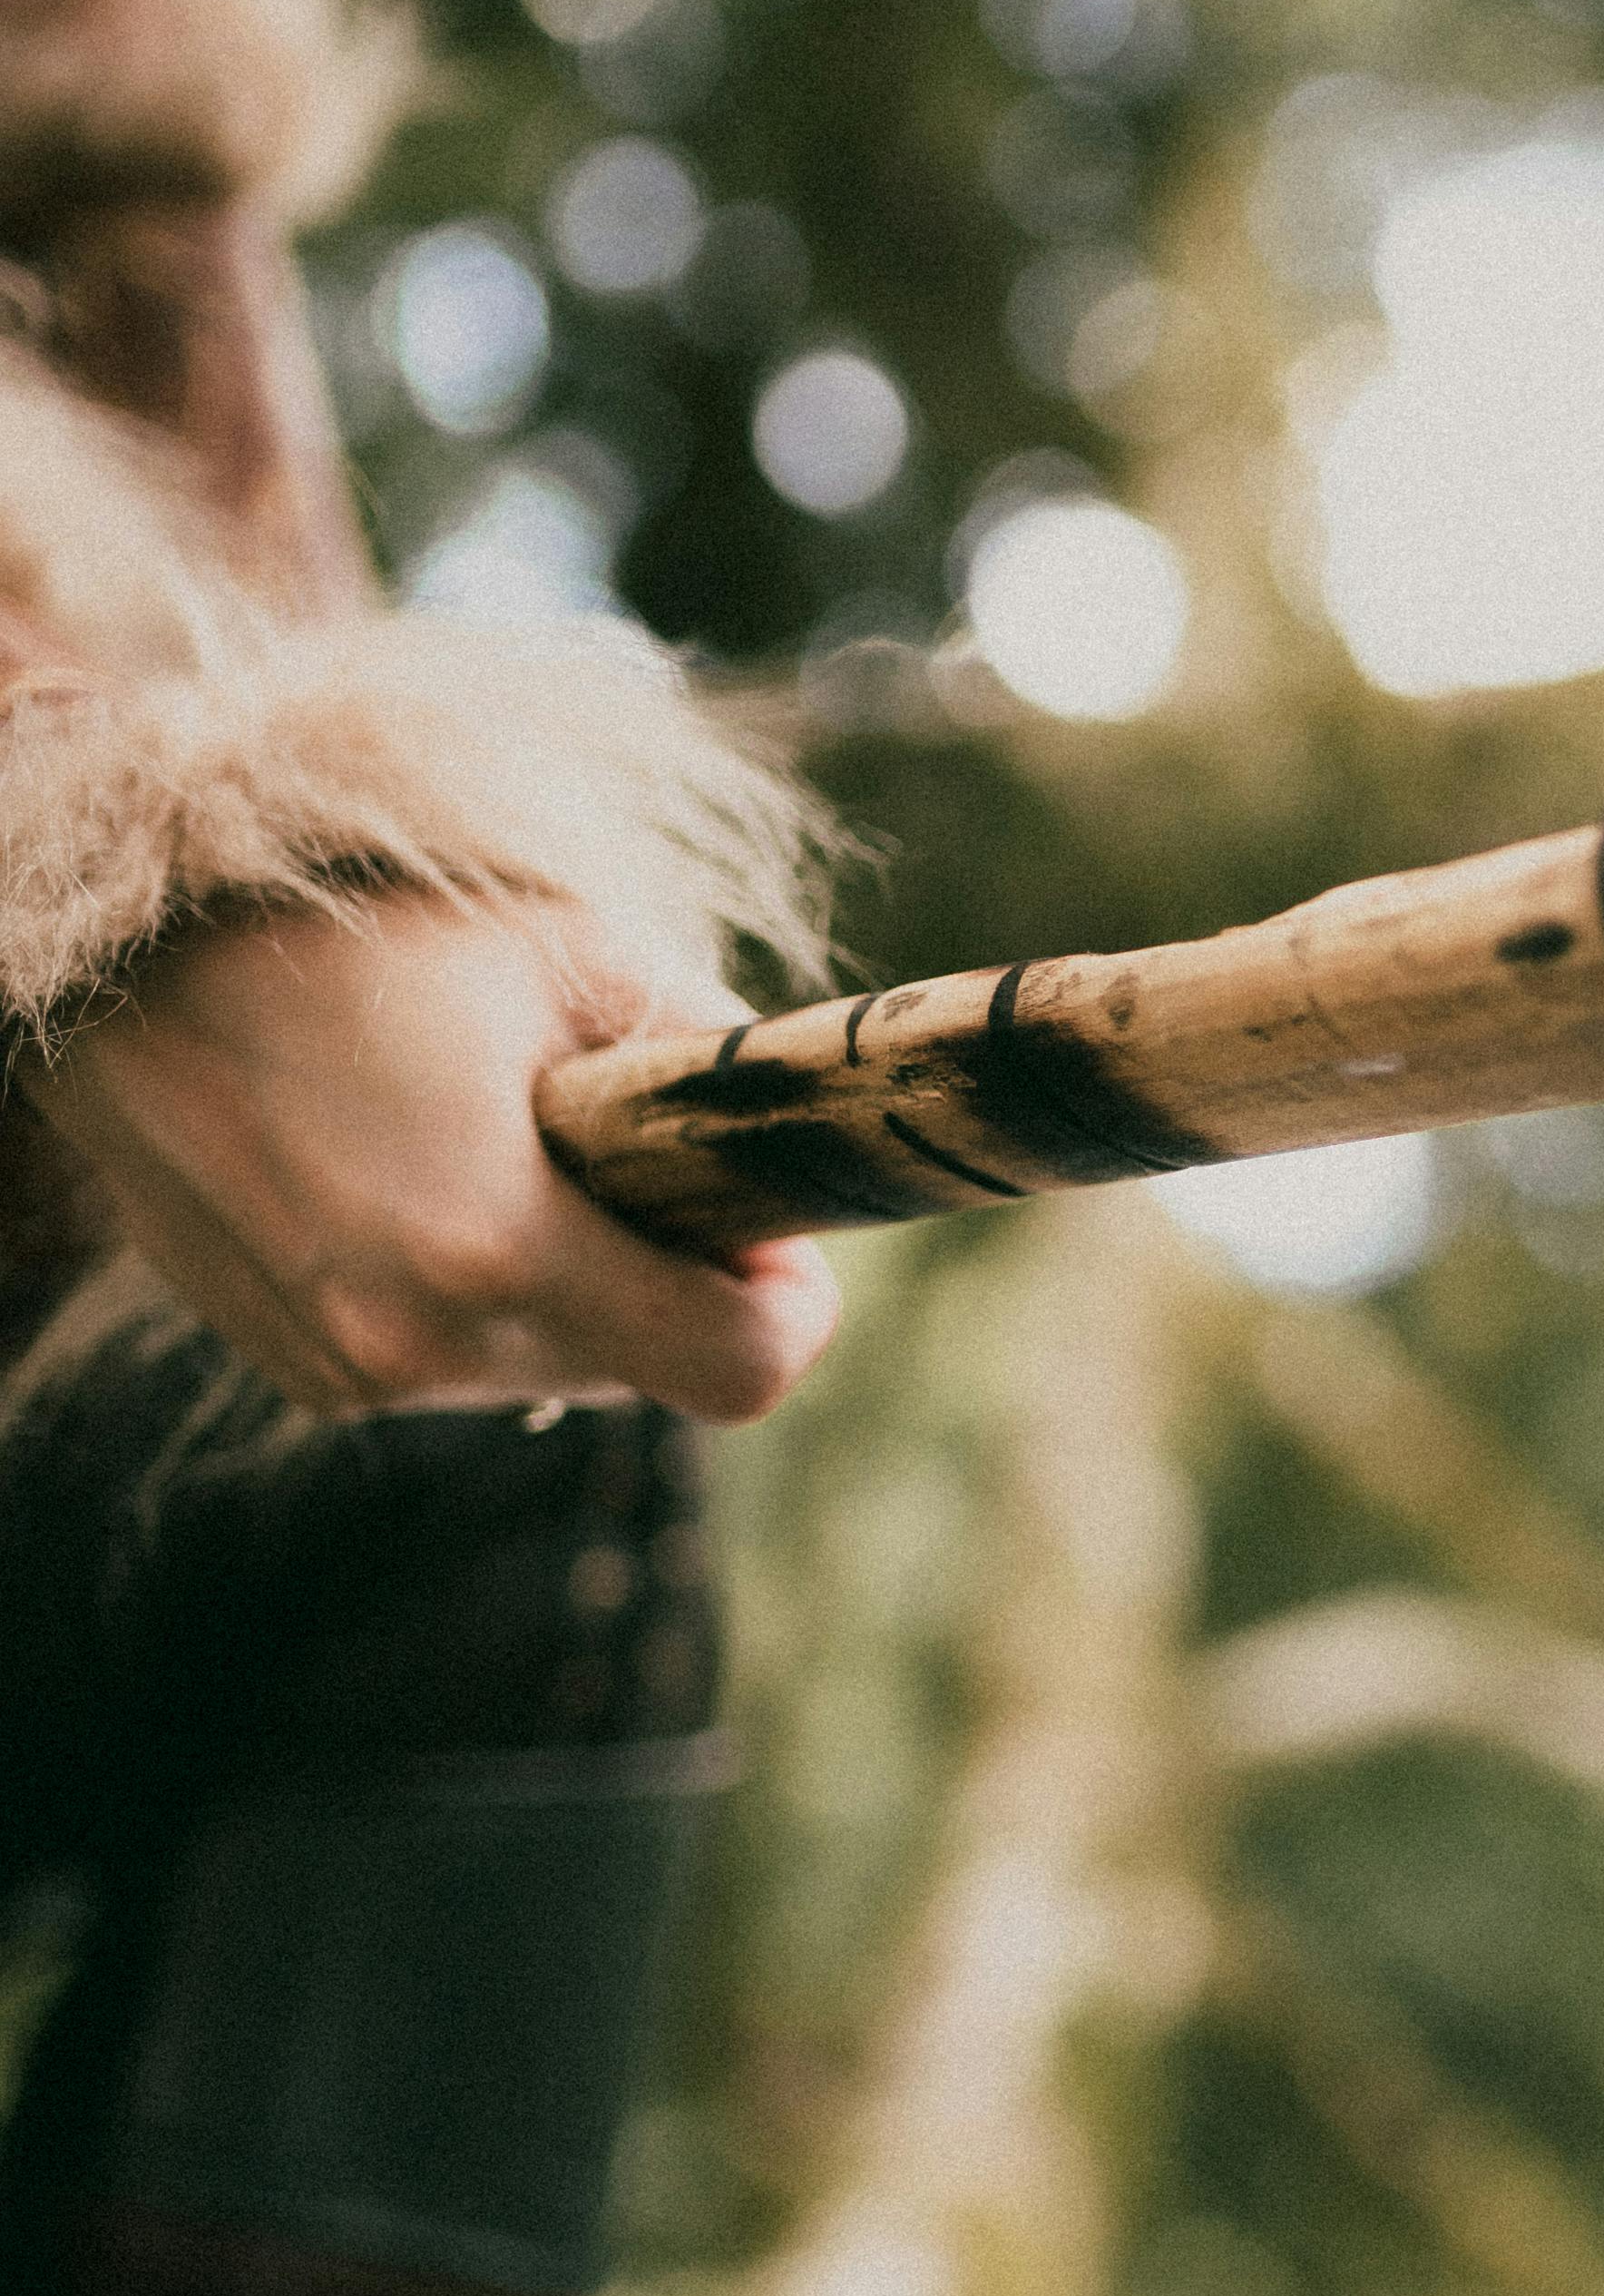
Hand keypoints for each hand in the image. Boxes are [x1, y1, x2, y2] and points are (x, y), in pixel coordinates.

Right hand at [31, 893, 841, 1423]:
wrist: (124, 950)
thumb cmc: (363, 923)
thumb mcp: (579, 953)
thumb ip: (716, 1064)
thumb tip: (788, 1158)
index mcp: (497, 1251)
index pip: (738, 1371)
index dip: (786, 1300)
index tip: (766, 1226)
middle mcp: (416, 1346)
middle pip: (648, 1372)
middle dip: (669, 1276)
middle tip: (619, 1144)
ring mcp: (343, 1372)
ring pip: (548, 1369)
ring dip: (566, 1282)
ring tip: (493, 1144)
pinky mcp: (294, 1368)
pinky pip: (449, 1359)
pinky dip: (470, 1291)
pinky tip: (412, 1177)